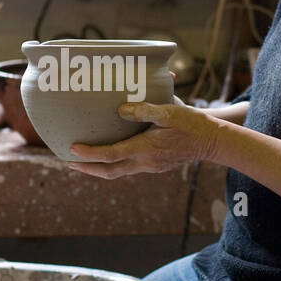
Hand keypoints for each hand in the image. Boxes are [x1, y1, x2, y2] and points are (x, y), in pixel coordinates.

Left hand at [68, 101, 222, 178]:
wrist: (213, 142)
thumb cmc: (192, 123)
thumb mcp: (169, 112)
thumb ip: (144, 110)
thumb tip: (120, 109)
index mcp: (145, 149)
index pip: (110, 155)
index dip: (89, 154)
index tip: (72, 149)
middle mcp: (145, 162)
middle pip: (109, 171)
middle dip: (87, 168)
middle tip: (68, 162)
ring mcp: (150, 167)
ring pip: (118, 172)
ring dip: (98, 168)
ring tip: (82, 161)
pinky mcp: (155, 166)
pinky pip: (128, 168)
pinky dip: (113, 164)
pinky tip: (108, 154)